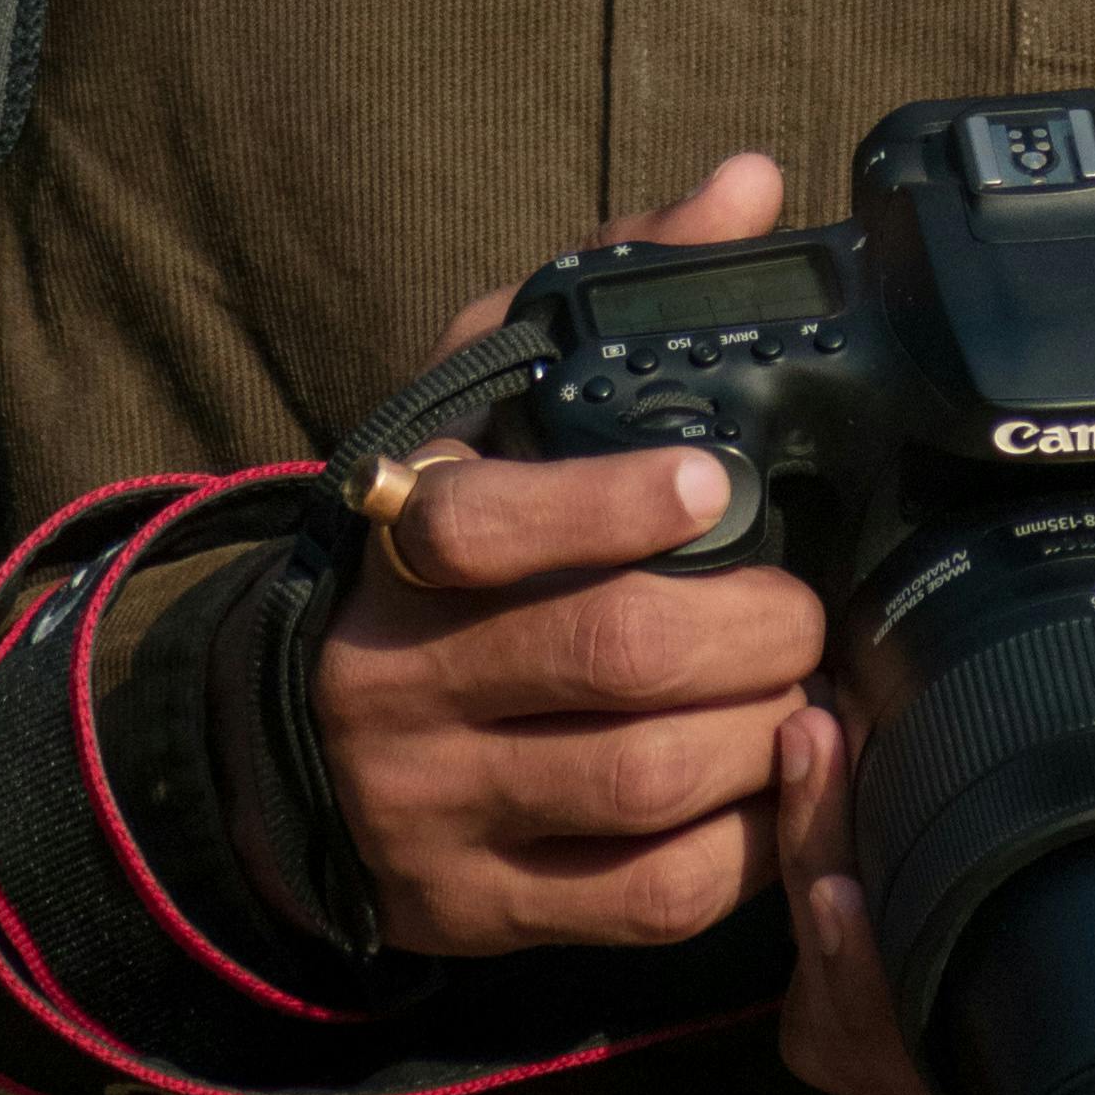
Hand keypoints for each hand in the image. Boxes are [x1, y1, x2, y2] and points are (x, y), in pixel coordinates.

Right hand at [315, 157, 825, 958]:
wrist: (290, 748)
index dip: (610, 505)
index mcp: (394, 539)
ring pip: (644, 782)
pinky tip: (776, 786)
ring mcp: (435, 807)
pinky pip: (646, 898)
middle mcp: (398, 678)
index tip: (707, 485)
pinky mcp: (478, 910)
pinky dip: (746, 842)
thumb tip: (744, 184)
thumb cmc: (432, 543)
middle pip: (612, 657)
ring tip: (803, 689)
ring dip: (765, 731)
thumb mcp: (484, 397)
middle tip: (804, 608)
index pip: (484, 521)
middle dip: (755, 629)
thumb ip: (607, 289)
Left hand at [765, 625, 1094, 1094]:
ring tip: (820, 734)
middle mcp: (1030, 1047)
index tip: (842, 888)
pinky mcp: (962, 922)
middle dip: (815, 884)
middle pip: (851, 1024)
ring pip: (830, 986)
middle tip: (822, 744)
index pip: (941, 1074)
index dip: (868, 999)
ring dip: (805, 863)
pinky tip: (837, 744)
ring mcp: (983, 994)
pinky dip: (826, 846)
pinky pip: (851, 923)